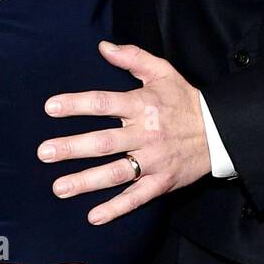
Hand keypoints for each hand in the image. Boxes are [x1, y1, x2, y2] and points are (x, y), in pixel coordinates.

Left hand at [39, 41, 211, 224]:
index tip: (50, 108)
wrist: (219, 131)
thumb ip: (132, 57)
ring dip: (86, 181)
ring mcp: (154, 160)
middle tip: (44, 152)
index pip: (104, 103)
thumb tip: (103, 47)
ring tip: (59, 187)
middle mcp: (145, 134)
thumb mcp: (162, 72)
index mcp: (142, 105)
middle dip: (72, 148)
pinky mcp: (162, 182)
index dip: (76, 105)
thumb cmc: (184, 100)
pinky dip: (116, 208)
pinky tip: (94, 216)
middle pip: (104, 142)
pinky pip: (137, 197)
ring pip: (116, 172)